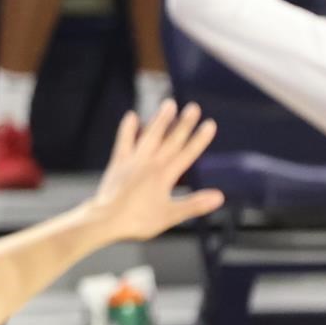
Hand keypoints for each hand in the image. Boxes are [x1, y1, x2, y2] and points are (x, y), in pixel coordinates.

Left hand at [83, 101, 223, 244]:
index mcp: (165, 175)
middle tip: (193, 107)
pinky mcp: (118, 162)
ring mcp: (133, 160)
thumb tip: (220, 196)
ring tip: (169, 104)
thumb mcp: (171, 215)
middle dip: (184, 123)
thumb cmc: (138, 220)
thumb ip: (195, 204)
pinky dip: (128, 128)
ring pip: (149, 135)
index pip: (187, 153)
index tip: (210, 123)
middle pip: (171, 139)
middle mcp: (150, 163)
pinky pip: (124, 141)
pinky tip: (132, 115)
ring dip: (160, 120)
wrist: (105, 219)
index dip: (199, 138)